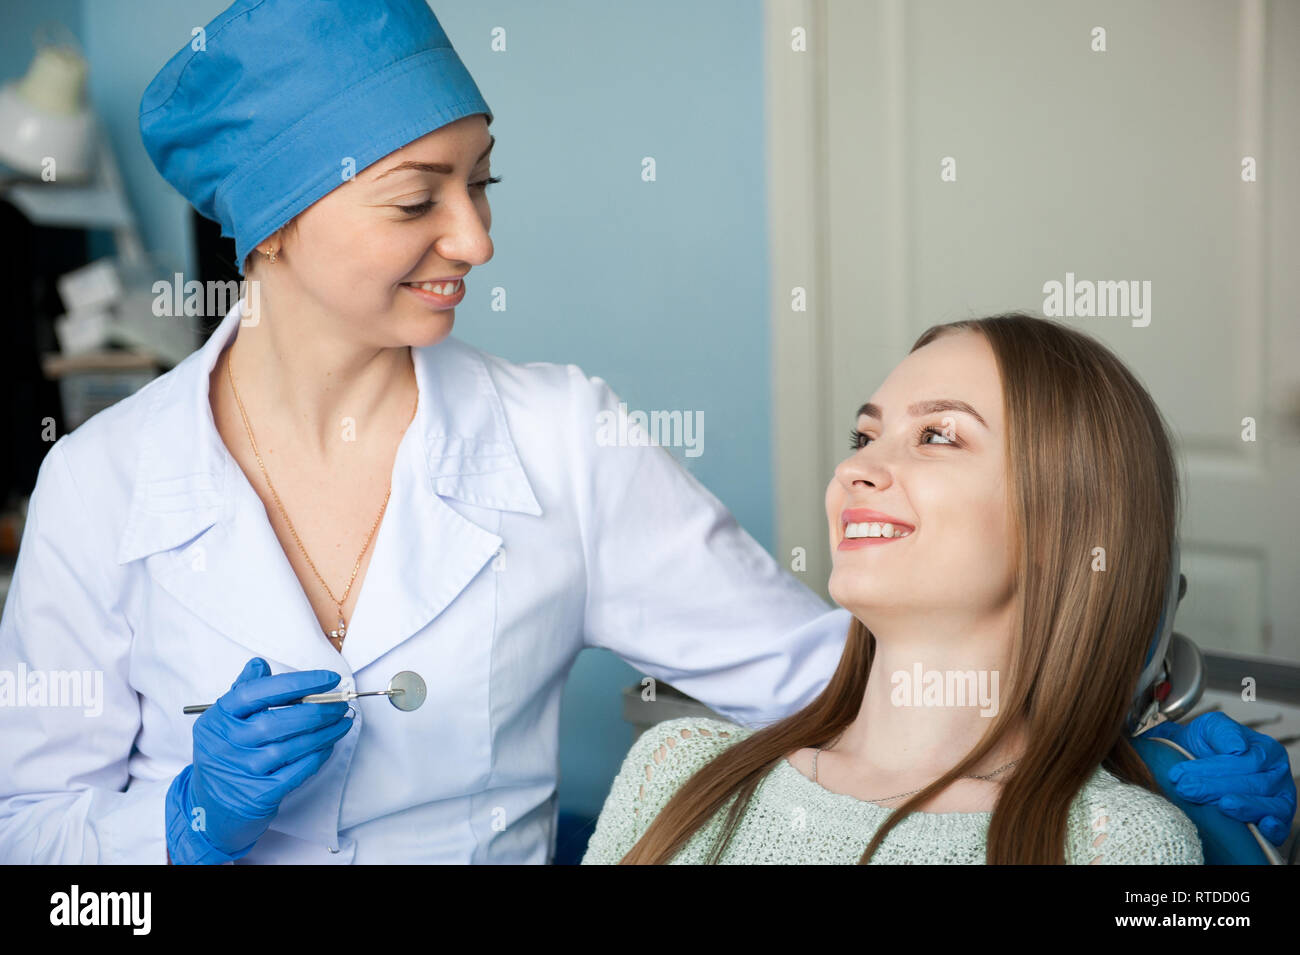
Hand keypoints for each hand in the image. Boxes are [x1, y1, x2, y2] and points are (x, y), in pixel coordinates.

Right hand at [166, 658, 352, 863]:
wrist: (209, 809)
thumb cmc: (224, 755)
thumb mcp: (224, 721)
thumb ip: (243, 690)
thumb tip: (260, 664)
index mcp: (218, 718)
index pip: (255, 692)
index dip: (296, 683)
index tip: (327, 678)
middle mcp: (226, 744)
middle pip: (277, 721)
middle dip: (317, 710)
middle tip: (340, 703)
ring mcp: (242, 770)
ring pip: (291, 747)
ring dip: (325, 732)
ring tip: (342, 722)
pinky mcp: (259, 794)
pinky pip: (297, 771)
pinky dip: (317, 756)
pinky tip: (328, 746)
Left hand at [1146, 711, 1296, 845]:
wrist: (1194, 762)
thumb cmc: (1205, 746)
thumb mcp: (1209, 728)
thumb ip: (1221, 731)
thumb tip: (1237, 747)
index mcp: (1266, 750)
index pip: (1244, 761)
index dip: (1213, 768)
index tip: (1180, 773)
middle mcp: (1277, 775)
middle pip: (1253, 784)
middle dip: (1216, 787)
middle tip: (1185, 789)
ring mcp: (1280, 800)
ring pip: (1268, 806)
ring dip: (1243, 807)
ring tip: (1221, 805)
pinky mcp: (1279, 823)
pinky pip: (1282, 827)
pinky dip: (1274, 828)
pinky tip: (1261, 828)